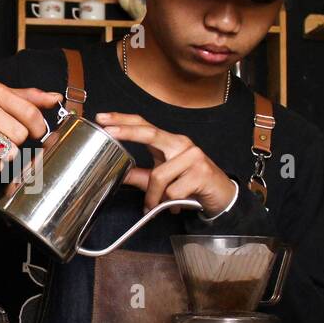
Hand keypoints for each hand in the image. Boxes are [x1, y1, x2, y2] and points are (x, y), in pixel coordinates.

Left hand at [95, 111, 236, 214]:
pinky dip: (169, 202)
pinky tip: (177, 205)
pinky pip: (173, 191)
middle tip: (109, 132)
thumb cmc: (191, 183)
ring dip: (153, 196)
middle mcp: (181, 144)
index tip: (102, 117)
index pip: (144, 125)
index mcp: (170, 142)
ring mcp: (193, 156)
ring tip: (156, 205)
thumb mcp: (163, 178)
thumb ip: (142, 176)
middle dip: (127, 132)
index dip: (123, 120)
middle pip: (150, 133)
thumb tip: (119, 173)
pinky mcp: (201, 172)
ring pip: (159, 176)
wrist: (221, 195)